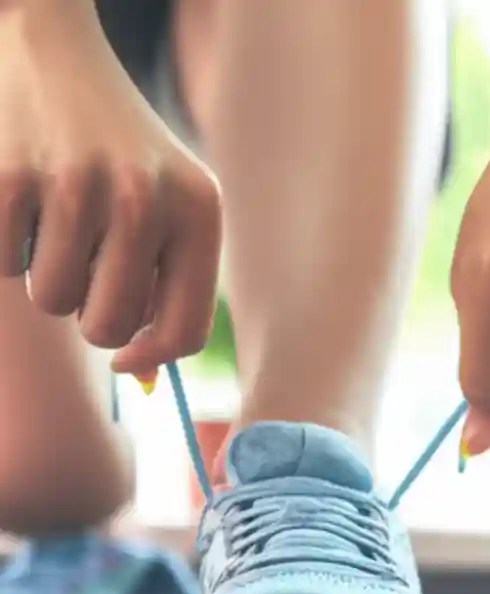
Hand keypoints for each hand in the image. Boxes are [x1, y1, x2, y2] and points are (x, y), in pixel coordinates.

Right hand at [0, 4, 221, 372]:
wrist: (52, 52)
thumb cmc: (118, 149)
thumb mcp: (170, 202)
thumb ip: (166, 283)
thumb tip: (138, 371)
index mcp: (198, 209)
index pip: (186, 329)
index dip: (150, 357)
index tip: (127, 359)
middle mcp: (145, 197)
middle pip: (108, 326)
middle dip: (89, 312)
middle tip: (85, 265)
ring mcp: (74, 185)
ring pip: (51, 301)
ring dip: (46, 273)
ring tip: (58, 218)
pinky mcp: (7, 177)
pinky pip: (0, 266)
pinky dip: (5, 245)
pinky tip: (23, 195)